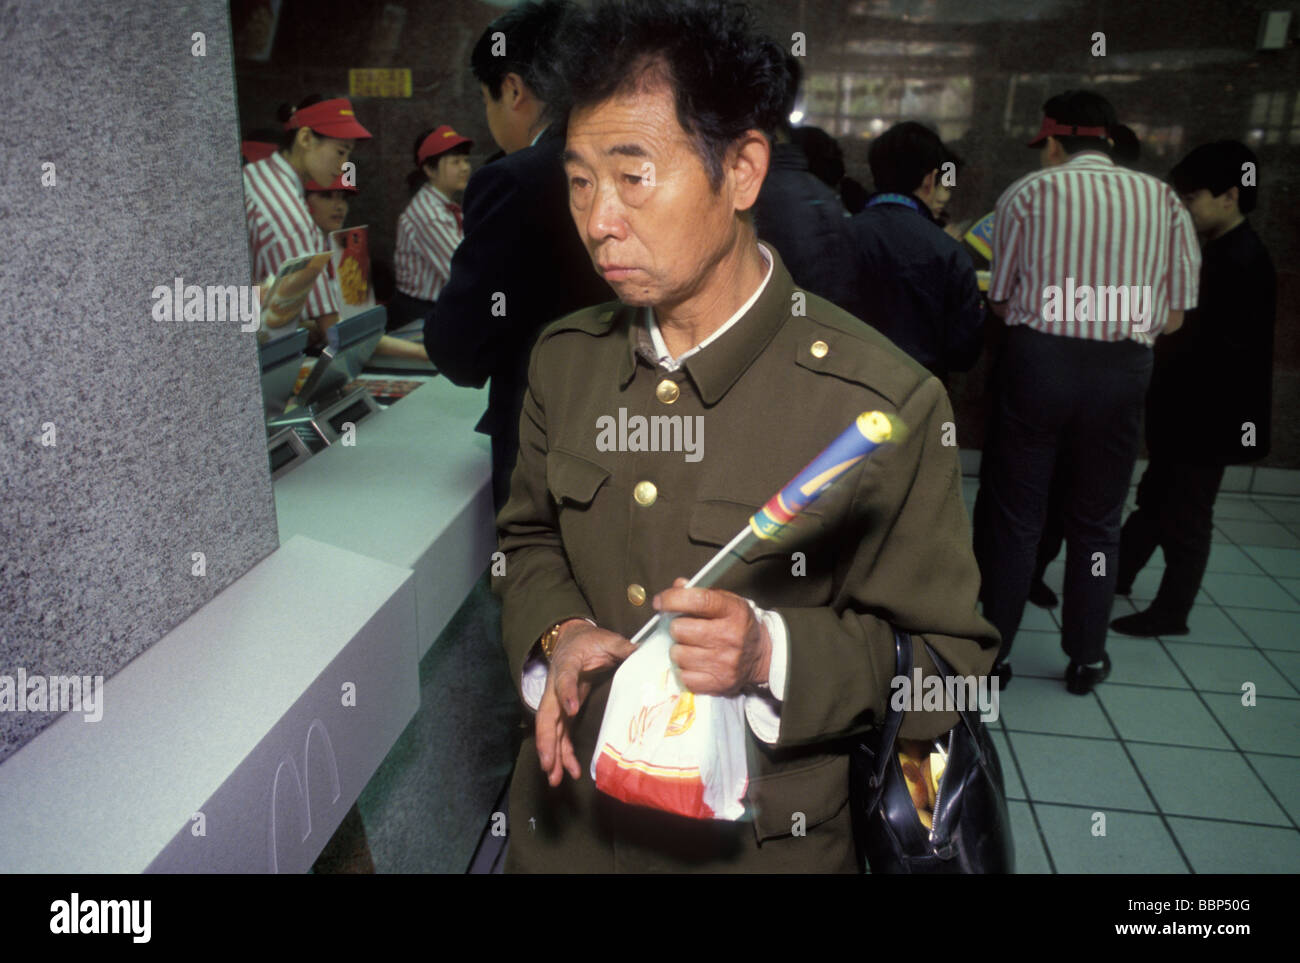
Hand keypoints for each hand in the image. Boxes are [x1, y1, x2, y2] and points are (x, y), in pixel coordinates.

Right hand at [535, 621, 633, 786]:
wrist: (572, 639)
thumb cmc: (590, 641)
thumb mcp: (609, 640)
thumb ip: (624, 648)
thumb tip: (643, 654)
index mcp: (568, 664)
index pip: (564, 679)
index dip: (567, 693)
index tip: (572, 709)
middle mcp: (556, 686)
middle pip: (547, 715)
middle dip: (546, 741)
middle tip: (548, 764)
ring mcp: (557, 701)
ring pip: (550, 730)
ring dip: (551, 755)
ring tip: (554, 779)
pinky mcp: (563, 711)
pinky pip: (560, 734)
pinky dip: (563, 753)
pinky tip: (569, 771)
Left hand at [654, 579, 771, 695]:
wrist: (760, 656)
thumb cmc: (738, 625)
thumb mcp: (726, 602)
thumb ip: (701, 593)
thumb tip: (677, 587)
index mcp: (733, 612)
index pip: (698, 601)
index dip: (673, 599)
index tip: (660, 601)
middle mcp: (729, 637)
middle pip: (680, 630)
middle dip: (678, 628)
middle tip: (686, 629)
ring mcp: (724, 663)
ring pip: (678, 654)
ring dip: (680, 650)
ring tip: (692, 647)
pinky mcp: (718, 683)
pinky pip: (684, 676)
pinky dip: (685, 670)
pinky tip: (696, 663)